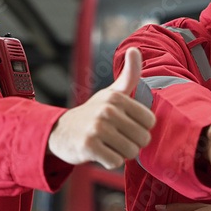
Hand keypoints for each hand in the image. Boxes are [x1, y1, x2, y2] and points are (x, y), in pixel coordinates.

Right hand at [48, 47, 154, 167]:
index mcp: (117, 96)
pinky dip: (110, 162)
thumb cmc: (94, 113)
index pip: (150, 121)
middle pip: (142, 138)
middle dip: (132, 143)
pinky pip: (116, 162)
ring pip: (131, 152)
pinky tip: (99, 152)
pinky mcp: (89, 146)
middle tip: (116, 138)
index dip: (141, 128)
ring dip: (122, 153)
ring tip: (108, 145)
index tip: (126, 126)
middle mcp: (107, 109)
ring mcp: (97, 127)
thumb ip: (129, 74)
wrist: (60, 131)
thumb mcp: (112, 92)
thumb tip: (134, 49)